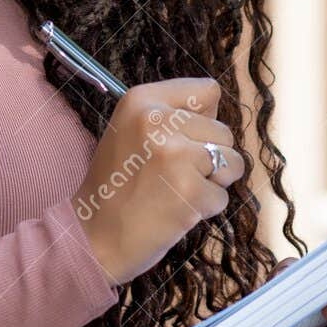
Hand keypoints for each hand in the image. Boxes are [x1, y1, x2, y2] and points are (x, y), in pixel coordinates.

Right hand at [71, 77, 245, 284]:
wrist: (94, 235)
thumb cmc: (117, 186)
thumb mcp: (131, 131)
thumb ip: (171, 116)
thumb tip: (218, 118)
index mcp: (142, 99)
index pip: (207, 91)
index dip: (204, 119)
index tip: (181, 140)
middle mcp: (158, 120)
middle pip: (223, 131)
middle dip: (209, 157)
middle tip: (172, 175)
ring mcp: (175, 154)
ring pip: (231, 161)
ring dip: (212, 182)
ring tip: (176, 190)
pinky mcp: (189, 189)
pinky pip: (223, 196)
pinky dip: (205, 208)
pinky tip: (175, 210)